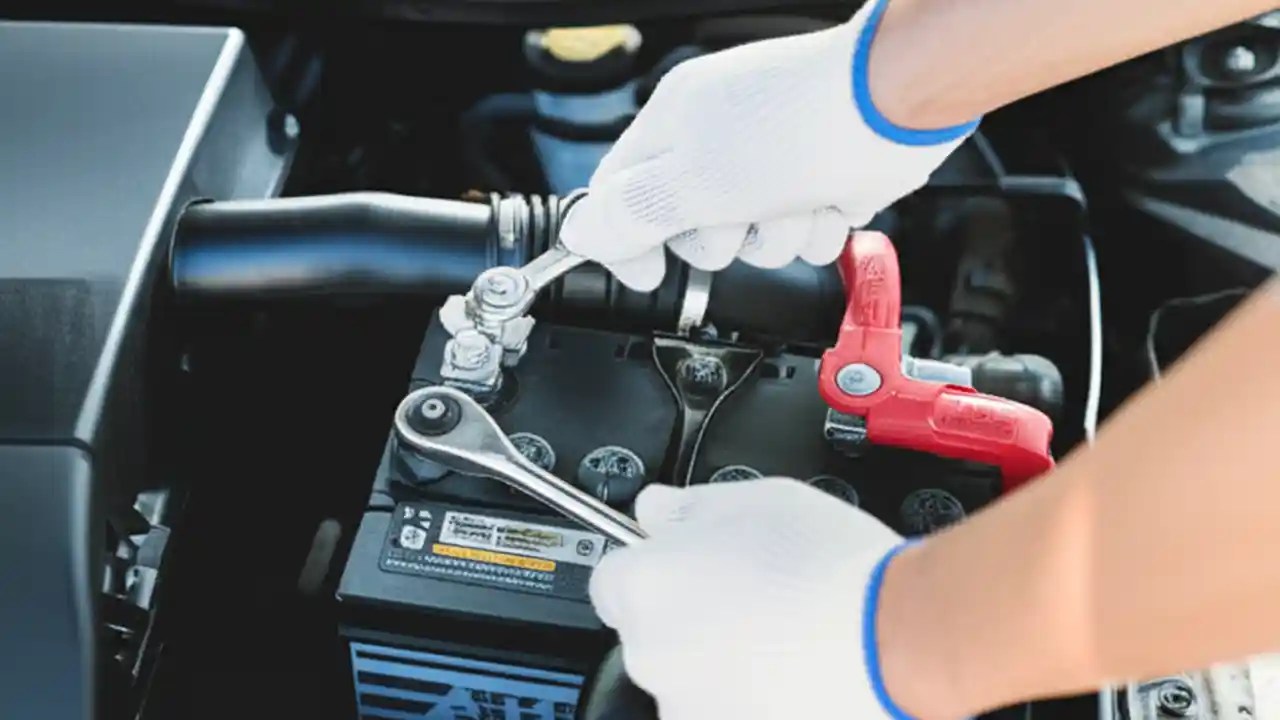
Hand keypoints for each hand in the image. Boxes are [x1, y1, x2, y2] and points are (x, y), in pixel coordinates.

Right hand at [558, 0, 976, 290]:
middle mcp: (719, 138)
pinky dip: (816, 229)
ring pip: (751, 237)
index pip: (619, 191)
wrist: (894, 106)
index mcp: (675, 122)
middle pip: (689, 226)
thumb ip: (632, 212)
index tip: (647, 274)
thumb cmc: (799, 124)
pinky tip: (828, 201)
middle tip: (739, 214)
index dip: (625, 240)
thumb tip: (582, 233)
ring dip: (777, 236)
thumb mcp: (694, 180)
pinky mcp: (815, 178)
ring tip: (796, 203)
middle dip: (722, 238)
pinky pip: (798, 232)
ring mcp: (771, 159)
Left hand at [589, 478, 911, 719]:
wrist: (894, 638)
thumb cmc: (830, 567)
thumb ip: (687, 506)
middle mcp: (651, 656)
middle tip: (752, 594)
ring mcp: (687, 709)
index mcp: (642, 588)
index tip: (690, 564)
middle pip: (653, 632)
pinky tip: (793, 672)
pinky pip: (727, 710)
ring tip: (784, 636)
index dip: (656, 566)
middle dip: (691, 615)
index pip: (613, 578)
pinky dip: (752, 697)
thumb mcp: (755, 498)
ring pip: (691, 679)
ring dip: (721, 662)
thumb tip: (655, 510)